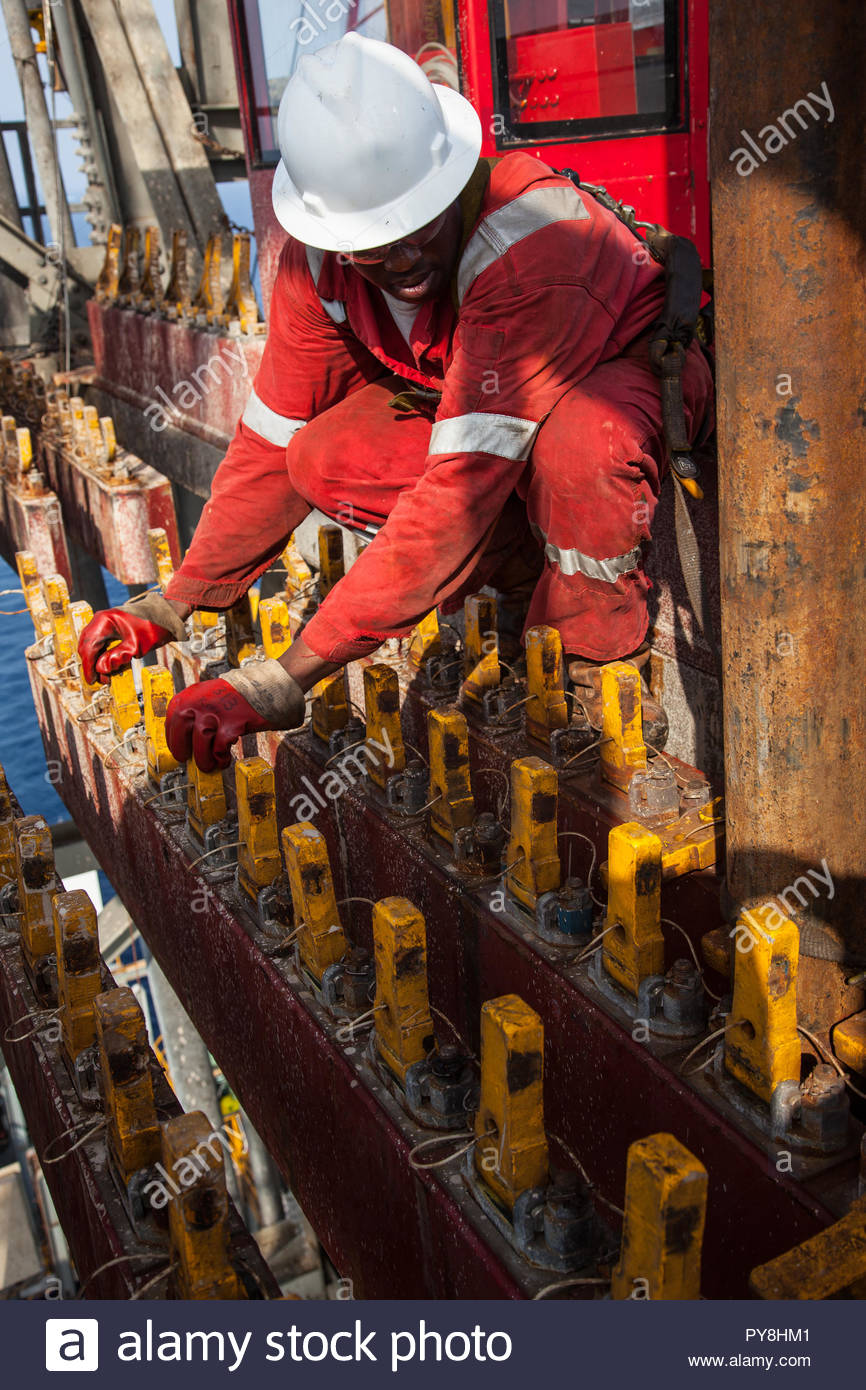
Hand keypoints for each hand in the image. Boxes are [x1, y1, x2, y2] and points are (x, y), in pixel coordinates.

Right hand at [78, 608, 170, 684]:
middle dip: (92, 665)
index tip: (92, 681)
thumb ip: (118, 657)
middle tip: (100, 681)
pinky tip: (110, 667)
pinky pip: (100, 644)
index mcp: (104, 620)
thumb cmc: (153, 628)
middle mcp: (100, 620)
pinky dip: (103, 656)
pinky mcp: (109, 628)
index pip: (89, 646)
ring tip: (106, 677)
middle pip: (87, 645)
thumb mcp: (137, 646)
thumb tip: (101, 669)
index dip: (88, 666)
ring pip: (92, 646)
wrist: (165, 616)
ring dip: (97, 661)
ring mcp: (103, 623)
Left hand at [165, 660, 305, 771]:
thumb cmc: (244, 695)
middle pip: (181, 728)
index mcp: (195, 693)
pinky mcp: (235, 720)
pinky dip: (220, 757)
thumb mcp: (215, 696)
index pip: (173, 717)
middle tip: (187, 760)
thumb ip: (201, 711)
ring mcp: (218, 709)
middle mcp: (203, 699)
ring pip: (200, 739)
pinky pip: (220, 745)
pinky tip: (225, 759)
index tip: (178, 749)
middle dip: (180, 748)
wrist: (272, 685)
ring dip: (203, 758)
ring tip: (210, 765)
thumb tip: (190, 739)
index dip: (172, 737)